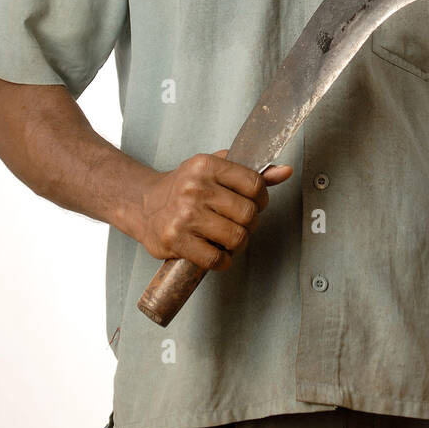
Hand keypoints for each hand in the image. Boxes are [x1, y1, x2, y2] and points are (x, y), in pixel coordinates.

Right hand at [138, 148, 292, 267]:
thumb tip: (286, 171)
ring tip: (228, 239)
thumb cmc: (183, 187)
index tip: (255, 204)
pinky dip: (223, 261)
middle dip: (250, 224)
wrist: (142, 204)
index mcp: (206, 166)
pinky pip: (216, 258)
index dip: (262, 198)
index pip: (254, 183)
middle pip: (248, 214)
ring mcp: (184, 215)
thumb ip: (249, 172)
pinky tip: (216, 253)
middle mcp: (195, 188)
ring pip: (236, 238)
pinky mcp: (175, 240)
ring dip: (238, 244)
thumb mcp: (213, 171)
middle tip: (240, 224)